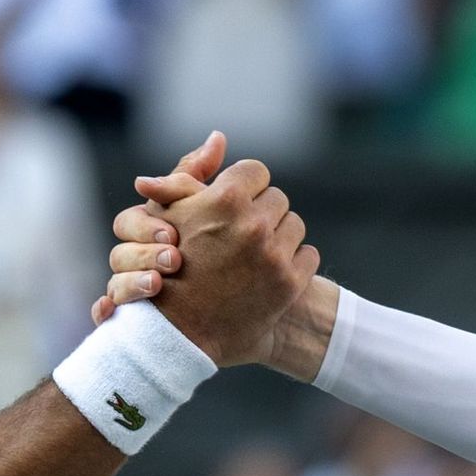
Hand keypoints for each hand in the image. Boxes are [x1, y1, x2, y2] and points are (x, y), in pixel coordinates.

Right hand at [89, 133, 226, 327]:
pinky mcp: (122, 318)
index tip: (173, 233)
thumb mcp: (201, 207)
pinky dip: (103, 311)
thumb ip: (200, 174)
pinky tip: (111, 313)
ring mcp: (128, 292)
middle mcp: (130, 261)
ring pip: (112, 286)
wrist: (222, 308)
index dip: (148, 226)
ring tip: (157, 284)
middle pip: (119, 256)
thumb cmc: (207, 246)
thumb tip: (218, 138)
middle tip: (173, 258)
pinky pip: (102, 313)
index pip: (129, 222)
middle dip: (144, 255)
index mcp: (141, 232)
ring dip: (131, 285)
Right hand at [93, 134, 318, 366]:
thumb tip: (218, 137)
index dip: (243, 189)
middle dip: (262, 214)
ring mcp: (274, 255)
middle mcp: (254, 223)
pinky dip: (293, 264)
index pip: (256, 172)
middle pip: (277, 199)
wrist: (179, 337)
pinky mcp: (291, 282)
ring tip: (254, 258)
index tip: (232, 209)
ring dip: (280, 238)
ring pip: (295, 226)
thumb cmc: (167, 269)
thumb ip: (192, 171)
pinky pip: (308, 255)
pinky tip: (268, 277)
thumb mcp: (168, 214)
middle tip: (240, 238)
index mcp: (225, 199)